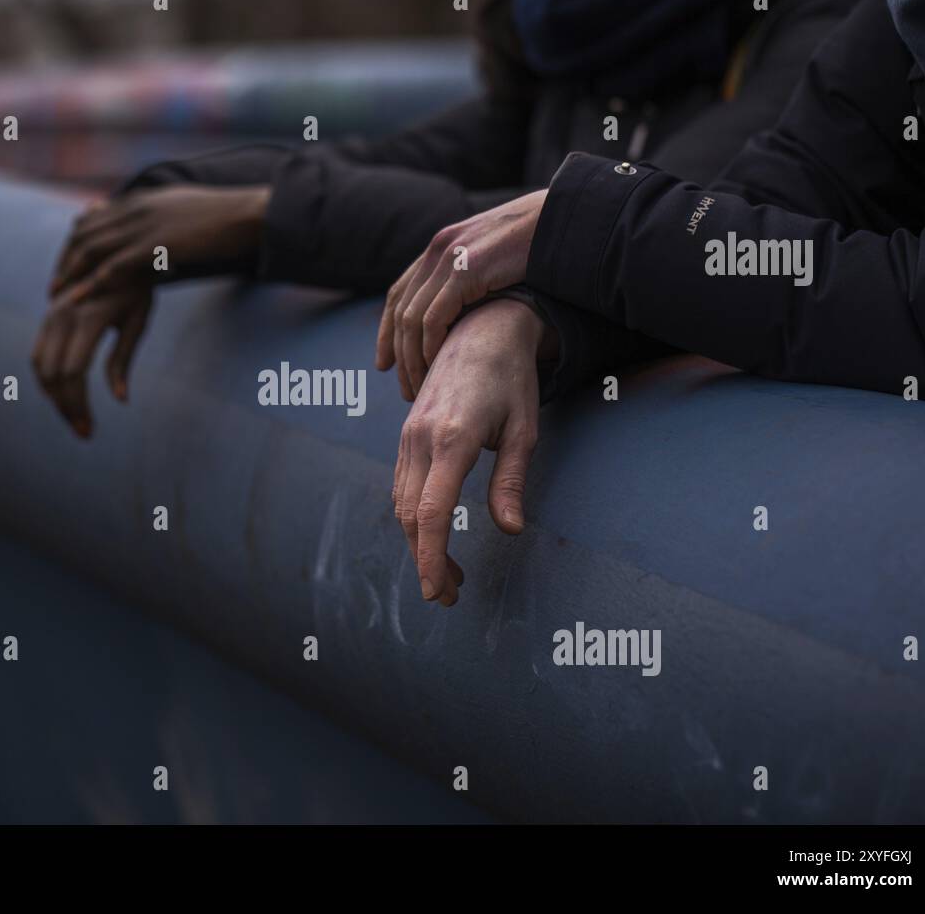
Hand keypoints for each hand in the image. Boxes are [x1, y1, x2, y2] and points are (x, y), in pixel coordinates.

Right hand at [31, 281, 150, 438]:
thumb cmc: (138, 289)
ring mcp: (52, 312)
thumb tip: (119, 399)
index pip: (73, 372)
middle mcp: (64, 313)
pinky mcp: (48, 314)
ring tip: (74, 417)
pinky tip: (65, 396)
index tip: (88, 429)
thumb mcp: (137, 322)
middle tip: (83, 431)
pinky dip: (47, 379)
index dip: (77, 405)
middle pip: (52, 374)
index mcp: (90, 316)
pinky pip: (38, 353)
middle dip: (65, 407)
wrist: (117, 252)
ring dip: (53, 397)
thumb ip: (123, 361)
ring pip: (40, 366)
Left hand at [49, 184, 269, 298]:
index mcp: (141, 200)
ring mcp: (143, 225)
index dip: (74, 244)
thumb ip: (165, 216)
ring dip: (71, 274)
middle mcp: (135, 209)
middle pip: (84, 234)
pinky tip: (81, 299)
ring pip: (92, 249)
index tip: (65, 266)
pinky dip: (92, 283)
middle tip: (54, 286)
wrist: (247, 214)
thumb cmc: (227, 217)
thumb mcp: (186, 210)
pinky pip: (113, 265)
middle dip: (65, 261)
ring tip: (57, 296)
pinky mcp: (154, 245)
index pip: (93, 219)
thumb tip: (159, 227)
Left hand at [376, 189, 546, 400]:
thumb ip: (472, 279)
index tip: (385, 363)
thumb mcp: (494, 260)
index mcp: (440, 246)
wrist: (563, 219)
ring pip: (412, 318)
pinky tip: (437, 365)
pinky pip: (434, 317)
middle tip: (403, 387)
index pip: (400, 293)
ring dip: (412, 357)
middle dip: (398, 352)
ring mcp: (449, 258)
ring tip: (420, 386)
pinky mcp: (466, 270)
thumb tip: (465, 315)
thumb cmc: (537, 245)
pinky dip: (430, 345)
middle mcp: (438, 250)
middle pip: (400, 309)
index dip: (387, 330)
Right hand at [393, 298, 549, 606]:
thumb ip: (512, 482)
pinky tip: (434, 532)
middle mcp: (421, 438)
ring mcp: (408, 434)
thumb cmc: (511, 380)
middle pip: (409, 516)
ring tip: (448, 573)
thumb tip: (511, 530)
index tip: (437, 591)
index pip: (430, 513)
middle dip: (425, 560)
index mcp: (453, 439)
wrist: (482, 330)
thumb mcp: (524, 431)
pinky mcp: (407, 433)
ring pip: (400, 503)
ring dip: (418, 543)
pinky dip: (413, 517)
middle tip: (449, 595)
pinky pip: (401, 484)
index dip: (430, 558)